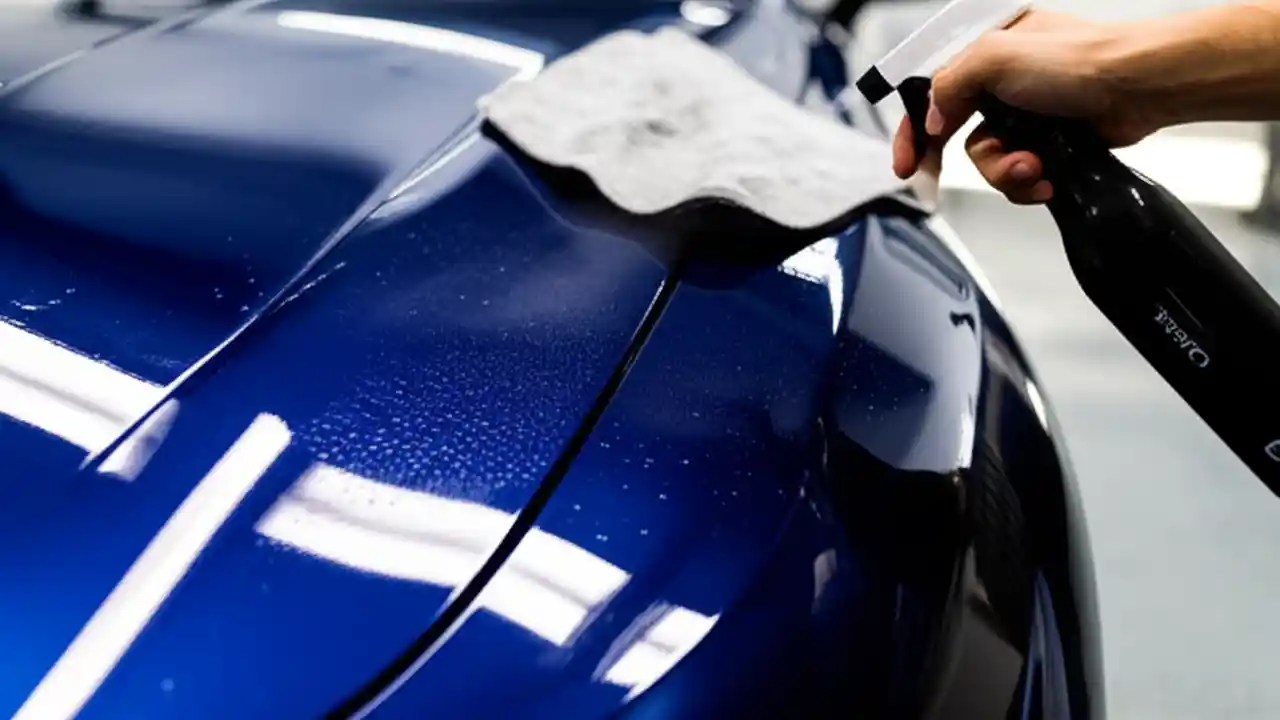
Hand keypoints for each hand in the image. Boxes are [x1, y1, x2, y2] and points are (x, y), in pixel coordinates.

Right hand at [891, 10, 1158, 203]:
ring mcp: (1026, 115)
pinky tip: (1047, 177)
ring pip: (989, 160)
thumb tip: (933, 119)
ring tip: (1031, 167)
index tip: (906, 164)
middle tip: (941, 182)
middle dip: (960, 161)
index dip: (913, 131)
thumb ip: (949, 84)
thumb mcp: (995, 56)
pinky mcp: (1049, 143)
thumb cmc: (1081, 60)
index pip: (931, 94)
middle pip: (956, 136)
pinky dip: (1029, 181)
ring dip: (1004, 171)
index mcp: (984, 53)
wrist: (1141, 86)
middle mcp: (1002, 83)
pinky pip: (1019, 174)